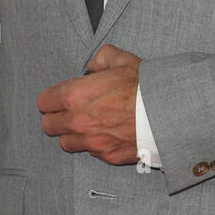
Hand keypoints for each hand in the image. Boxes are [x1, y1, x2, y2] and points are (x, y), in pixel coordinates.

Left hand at [37, 43, 140, 164]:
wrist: (170, 113)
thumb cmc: (146, 87)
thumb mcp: (123, 60)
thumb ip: (101, 58)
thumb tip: (93, 66)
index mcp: (76, 95)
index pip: (44, 101)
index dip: (52, 97)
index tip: (60, 96)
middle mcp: (79, 121)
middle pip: (48, 125)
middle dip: (56, 116)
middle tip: (69, 111)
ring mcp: (92, 142)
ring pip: (66, 142)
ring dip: (72, 134)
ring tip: (87, 125)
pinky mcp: (108, 155)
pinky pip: (91, 152)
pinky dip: (95, 144)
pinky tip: (107, 134)